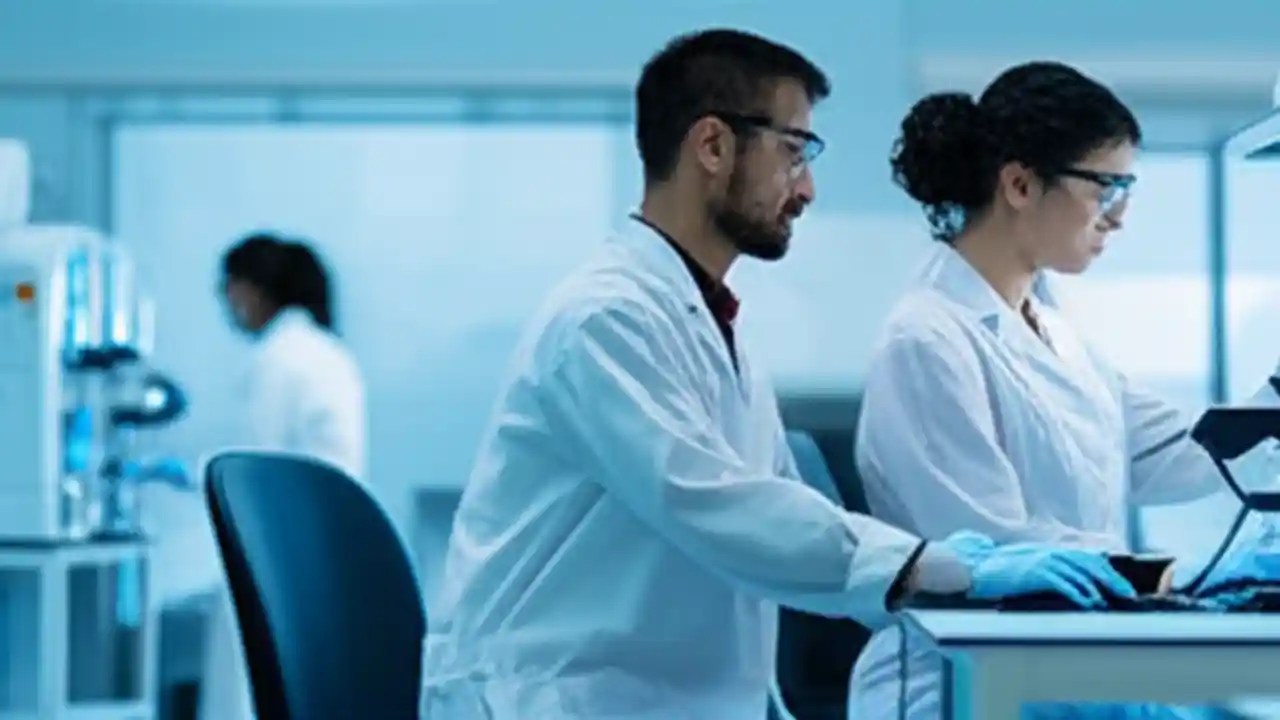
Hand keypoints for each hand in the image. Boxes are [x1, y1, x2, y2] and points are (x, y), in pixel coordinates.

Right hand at [968, 543, 1138, 607]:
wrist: (979, 568)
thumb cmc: (1001, 569)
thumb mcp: (1029, 562)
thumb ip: (1050, 565)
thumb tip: (1071, 576)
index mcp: (1051, 551)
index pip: (1087, 558)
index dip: (1107, 570)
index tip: (1122, 584)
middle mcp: (1051, 553)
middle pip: (1090, 564)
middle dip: (1111, 579)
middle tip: (1127, 594)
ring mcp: (1044, 562)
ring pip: (1080, 574)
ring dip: (1097, 589)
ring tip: (1108, 603)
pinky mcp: (1037, 574)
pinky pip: (1065, 584)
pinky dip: (1079, 594)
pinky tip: (1089, 603)